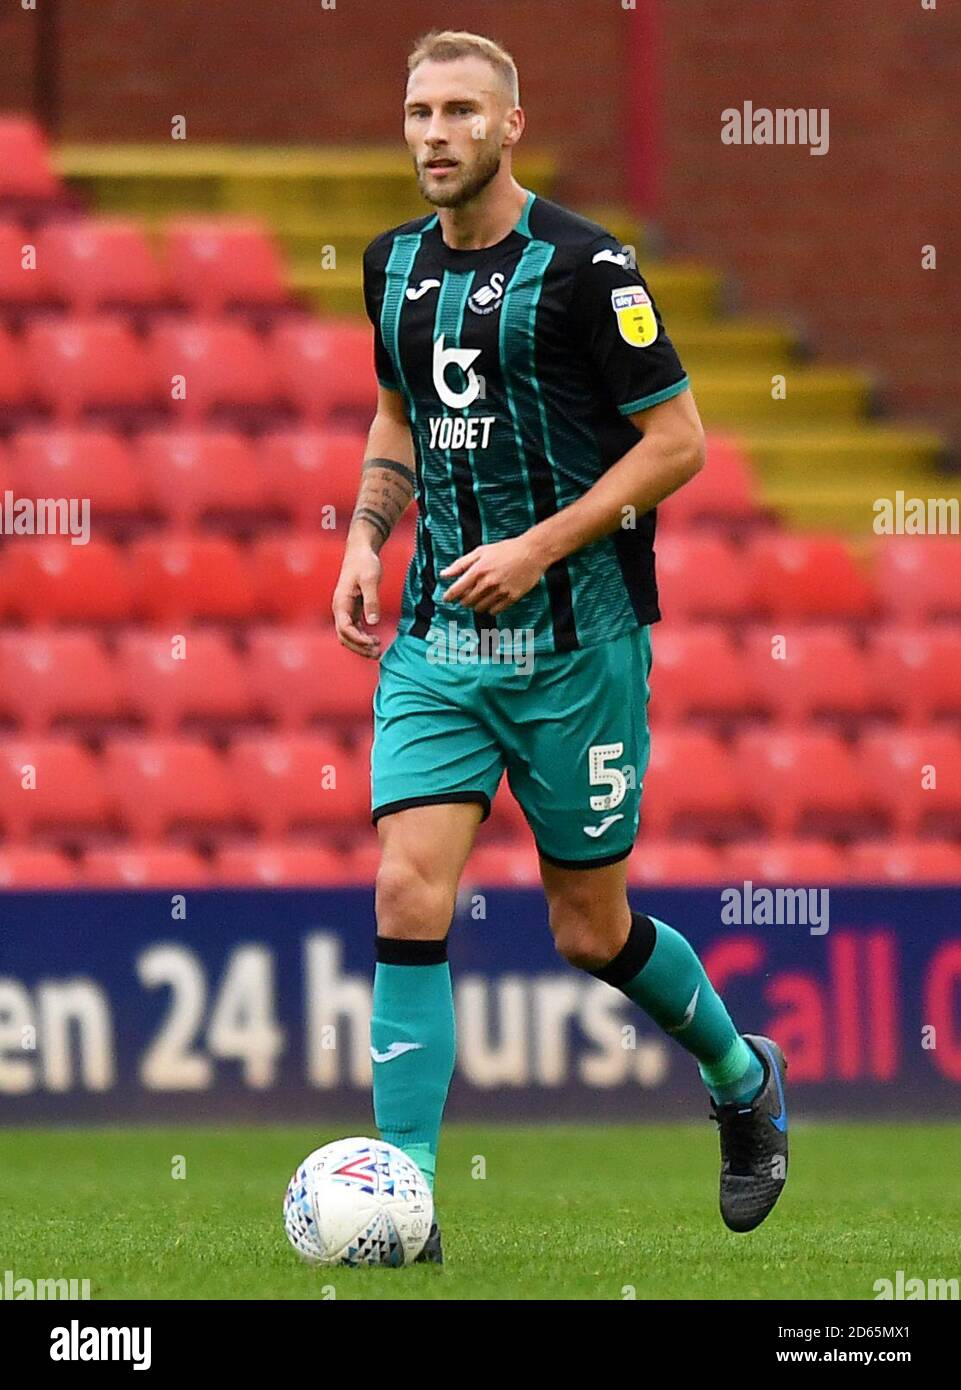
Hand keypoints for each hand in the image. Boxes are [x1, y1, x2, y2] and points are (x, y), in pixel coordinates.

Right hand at [332, 542, 382, 657]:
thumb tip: (373, 622)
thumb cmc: (365, 562)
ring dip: (360, 645)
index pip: (344, 628)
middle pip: (344, 636)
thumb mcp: (371, 579)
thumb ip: (372, 600)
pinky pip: (354, 629)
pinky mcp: (352, 609)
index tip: (373, 643)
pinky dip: (362, 638)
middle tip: (377, 653)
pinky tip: (374, 640)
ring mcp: (345, 610)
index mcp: (340, 602)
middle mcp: (340, 609)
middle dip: (359, 647)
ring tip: (377, 651)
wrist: (361, 550)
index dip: (357, 639)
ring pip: (348, 635)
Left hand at [440, 535, 544, 614]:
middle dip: (464, 600)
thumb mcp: (480, 552)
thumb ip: (460, 564)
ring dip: (477, 605)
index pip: (457, 590)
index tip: (447, 599)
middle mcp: (488, 583)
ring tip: (481, 596)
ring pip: (480, 608)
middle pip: (467, 602)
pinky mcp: (512, 597)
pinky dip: (490, 608)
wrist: (532, 552)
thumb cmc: (505, 550)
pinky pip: (495, 611)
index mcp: (478, 570)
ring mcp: (501, 591)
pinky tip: (492, 599)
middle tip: (467, 595)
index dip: (449, 597)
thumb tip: (444, 575)